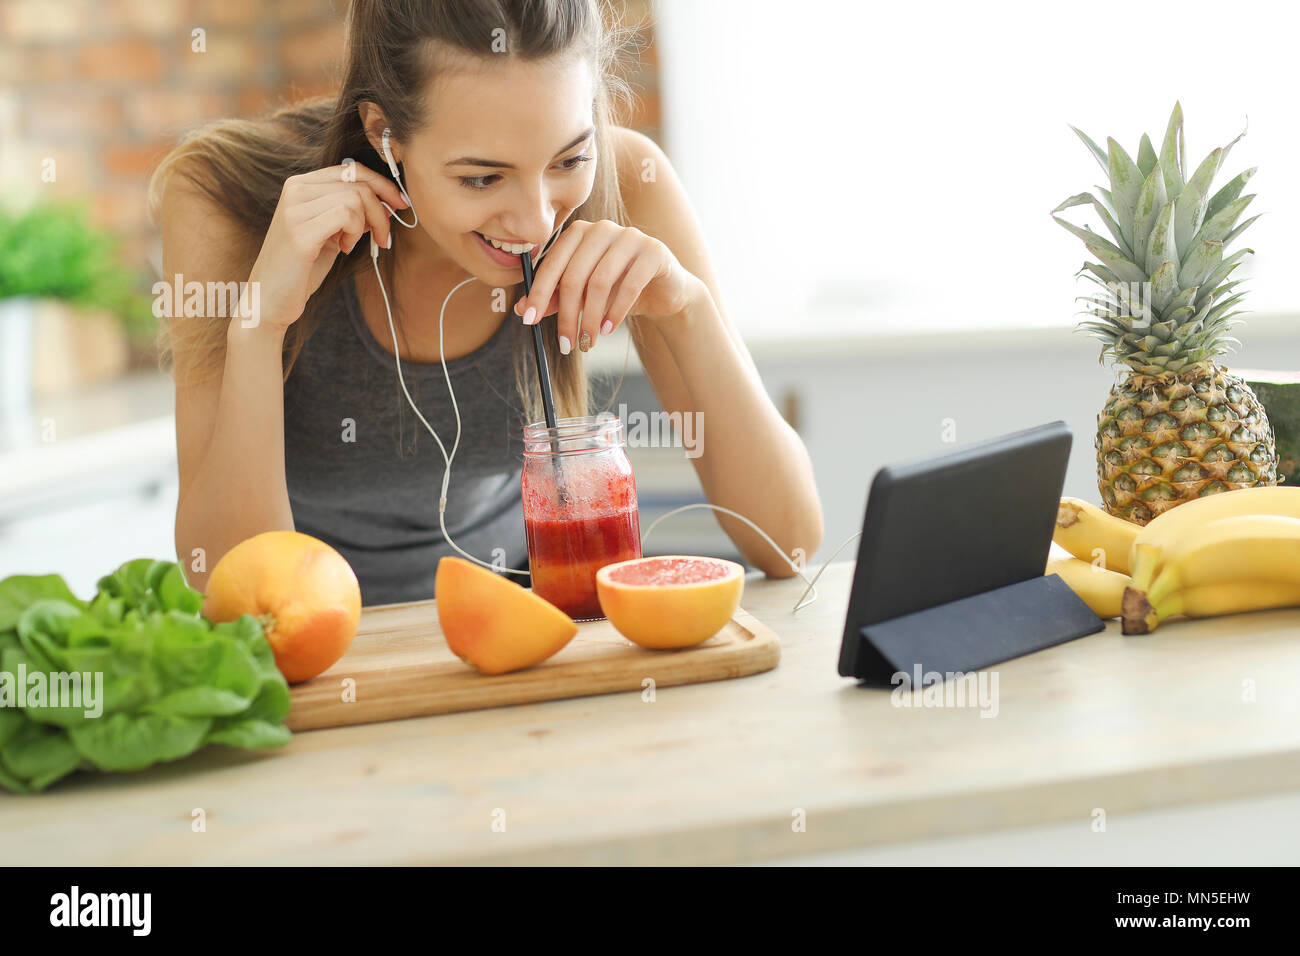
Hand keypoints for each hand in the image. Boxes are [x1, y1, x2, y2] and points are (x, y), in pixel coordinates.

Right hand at [247, 163, 408, 331]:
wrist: (269, 299)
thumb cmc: (302, 268)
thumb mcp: (331, 234)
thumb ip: (352, 215)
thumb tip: (387, 202)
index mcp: (300, 185)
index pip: (351, 169)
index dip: (381, 184)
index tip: (400, 204)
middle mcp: (295, 189)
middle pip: (358, 183)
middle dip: (381, 210)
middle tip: (383, 237)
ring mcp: (295, 208)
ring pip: (356, 198)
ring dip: (369, 224)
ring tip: (352, 245)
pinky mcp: (300, 231)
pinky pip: (346, 215)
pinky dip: (355, 232)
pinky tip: (344, 249)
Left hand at [513, 219, 695, 351]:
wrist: (663, 292)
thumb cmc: (618, 290)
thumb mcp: (583, 296)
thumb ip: (555, 299)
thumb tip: (522, 310)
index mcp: (579, 233)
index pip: (552, 262)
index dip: (538, 293)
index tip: (528, 320)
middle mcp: (602, 229)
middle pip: (574, 275)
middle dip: (567, 315)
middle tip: (566, 344)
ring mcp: (630, 236)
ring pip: (599, 282)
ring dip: (590, 318)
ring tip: (588, 341)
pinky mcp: (653, 251)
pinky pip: (629, 285)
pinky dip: (616, 311)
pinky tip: (609, 329)